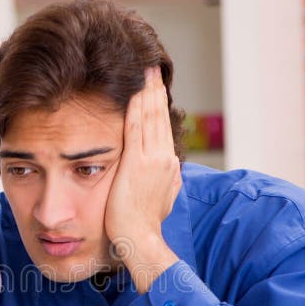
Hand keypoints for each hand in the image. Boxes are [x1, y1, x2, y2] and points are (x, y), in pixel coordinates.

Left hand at [104, 66, 180, 291]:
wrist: (140, 239)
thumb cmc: (143, 224)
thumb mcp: (160, 198)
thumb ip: (164, 180)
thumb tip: (169, 171)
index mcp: (168, 165)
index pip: (162, 127)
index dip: (158, 104)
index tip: (154, 86)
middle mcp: (163, 158)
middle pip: (159, 116)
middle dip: (154, 90)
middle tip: (151, 66)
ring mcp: (152, 159)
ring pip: (150, 117)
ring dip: (147, 91)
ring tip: (144, 70)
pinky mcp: (137, 162)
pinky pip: (136, 127)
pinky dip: (136, 107)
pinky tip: (134, 91)